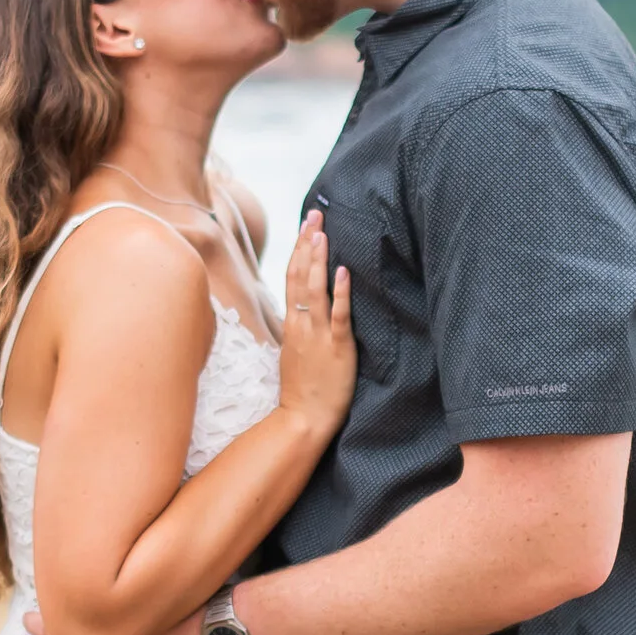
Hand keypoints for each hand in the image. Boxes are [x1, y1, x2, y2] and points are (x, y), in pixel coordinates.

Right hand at [278, 211, 354, 438]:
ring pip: (314, 290)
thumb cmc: (303, 389)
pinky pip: (338, 316)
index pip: (291, 278)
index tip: (305, 227)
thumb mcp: (295, 351)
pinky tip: (344, 271)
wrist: (303, 418)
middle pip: (298, 276)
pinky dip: (341, 292)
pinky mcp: (336, 347)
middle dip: (306, 244)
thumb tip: (304, 309)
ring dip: (318, 259)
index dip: (298, 250)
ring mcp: (317, 335)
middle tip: (314, 216)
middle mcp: (301, 324)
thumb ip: (300, 328)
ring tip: (323, 233)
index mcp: (291, 324)